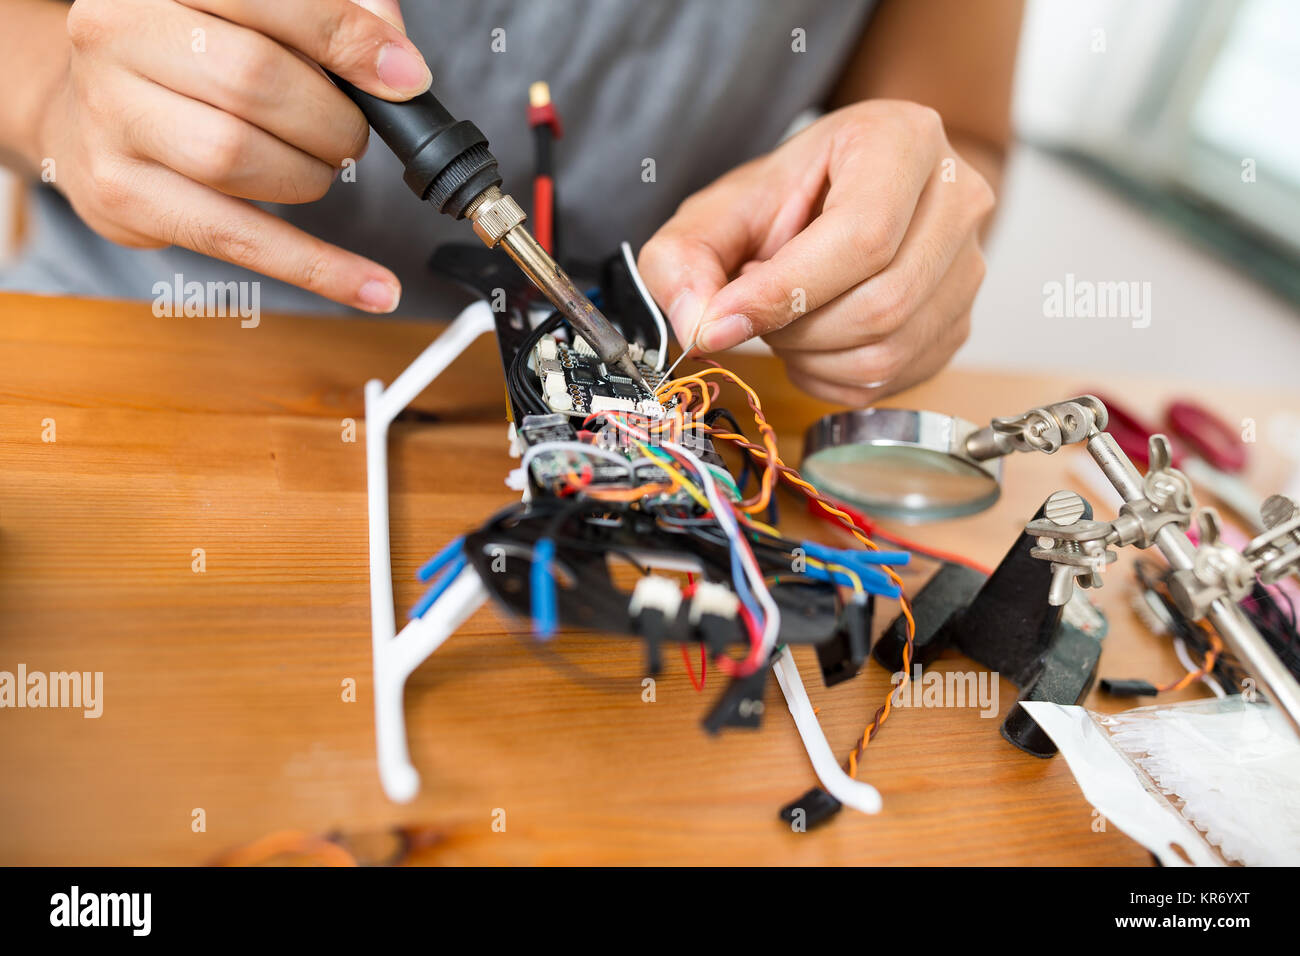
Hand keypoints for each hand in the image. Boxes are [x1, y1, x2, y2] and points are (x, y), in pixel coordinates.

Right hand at [37, 0, 428, 311]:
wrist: (85, 113)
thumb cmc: (188, 60)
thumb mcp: (249, 17)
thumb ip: (329, 20)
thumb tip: (396, 61)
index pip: (265, 0)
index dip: (344, 40)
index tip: (404, 77)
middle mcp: (117, 37)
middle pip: (252, 81)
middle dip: (330, 119)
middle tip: (349, 135)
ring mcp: (110, 119)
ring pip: (238, 157)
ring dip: (311, 176)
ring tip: (318, 169)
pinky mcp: (121, 196)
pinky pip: (237, 241)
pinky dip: (318, 269)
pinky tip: (371, 289)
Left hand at [638, 100, 995, 404]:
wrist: (847, 196)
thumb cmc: (790, 197)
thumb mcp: (720, 209)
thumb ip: (686, 259)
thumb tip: (700, 326)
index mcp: (903, 141)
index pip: (862, 237)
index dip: (784, 292)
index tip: (721, 319)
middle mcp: (957, 199)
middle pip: (882, 304)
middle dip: (796, 328)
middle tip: (753, 310)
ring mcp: (969, 266)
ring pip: (887, 351)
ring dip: (810, 355)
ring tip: (783, 318)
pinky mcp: (959, 323)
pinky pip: (889, 380)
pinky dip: (829, 376)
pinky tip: (810, 340)